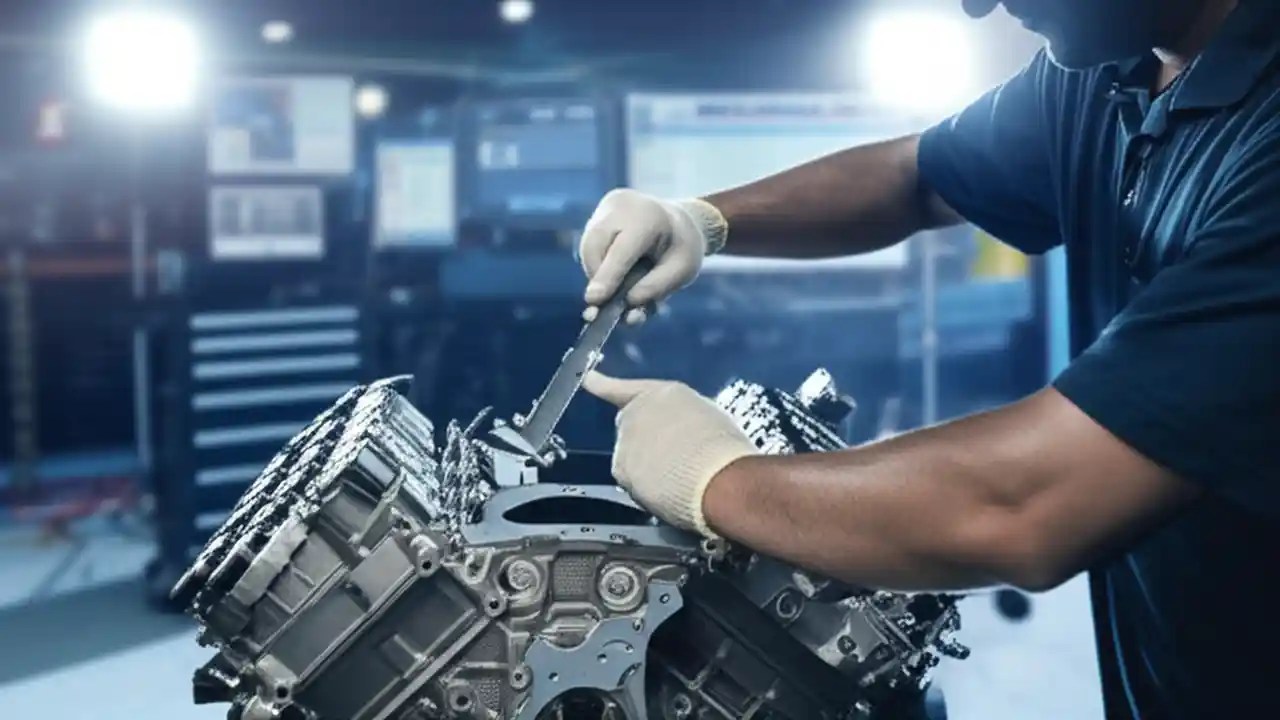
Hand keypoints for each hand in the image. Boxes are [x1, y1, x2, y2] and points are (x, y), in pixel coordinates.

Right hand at [579, 190, 726, 324]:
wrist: (678, 219)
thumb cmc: (682, 247)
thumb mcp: (684, 269)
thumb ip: (656, 288)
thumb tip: (627, 306)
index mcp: (650, 217)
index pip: (622, 250)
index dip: (608, 276)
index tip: (594, 300)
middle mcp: (622, 206)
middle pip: (595, 247)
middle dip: (599, 279)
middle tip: (601, 306)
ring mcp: (606, 208)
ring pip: (588, 248)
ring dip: (598, 275)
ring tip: (614, 286)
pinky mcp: (597, 215)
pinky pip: (589, 247)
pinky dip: (598, 266)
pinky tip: (614, 271)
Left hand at [582, 371, 757, 537]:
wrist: (717, 477)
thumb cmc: (723, 448)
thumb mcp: (706, 419)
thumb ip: (682, 421)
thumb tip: (676, 437)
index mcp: (664, 393)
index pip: (626, 388)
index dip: (604, 385)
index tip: (586, 379)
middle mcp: (638, 410)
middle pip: (630, 426)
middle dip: (642, 441)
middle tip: (671, 460)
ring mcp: (626, 438)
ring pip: (630, 456)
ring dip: (646, 466)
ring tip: (677, 480)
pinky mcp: (621, 466)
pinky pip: (630, 479)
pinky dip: (643, 487)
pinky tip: (666, 494)